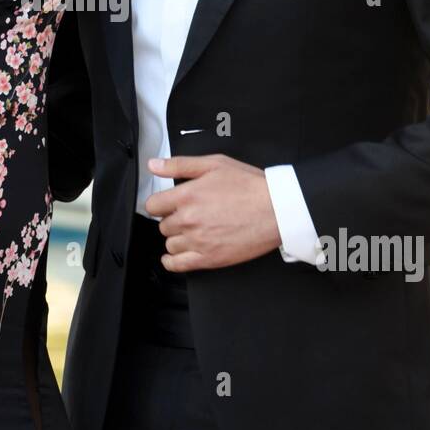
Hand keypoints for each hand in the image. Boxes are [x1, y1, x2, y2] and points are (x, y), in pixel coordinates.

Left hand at [145, 153, 280, 271]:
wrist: (276, 210)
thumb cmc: (250, 186)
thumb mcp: (214, 164)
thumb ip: (179, 165)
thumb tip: (154, 165)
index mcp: (187, 196)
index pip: (153, 205)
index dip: (160, 203)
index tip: (167, 204)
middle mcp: (189, 220)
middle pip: (163, 225)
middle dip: (173, 219)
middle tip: (188, 214)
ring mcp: (198, 241)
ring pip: (170, 244)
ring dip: (177, 238)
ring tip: (192, 231)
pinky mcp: (209, 258)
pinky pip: (178, 264)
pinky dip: (172, 261)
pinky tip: (174, 256)